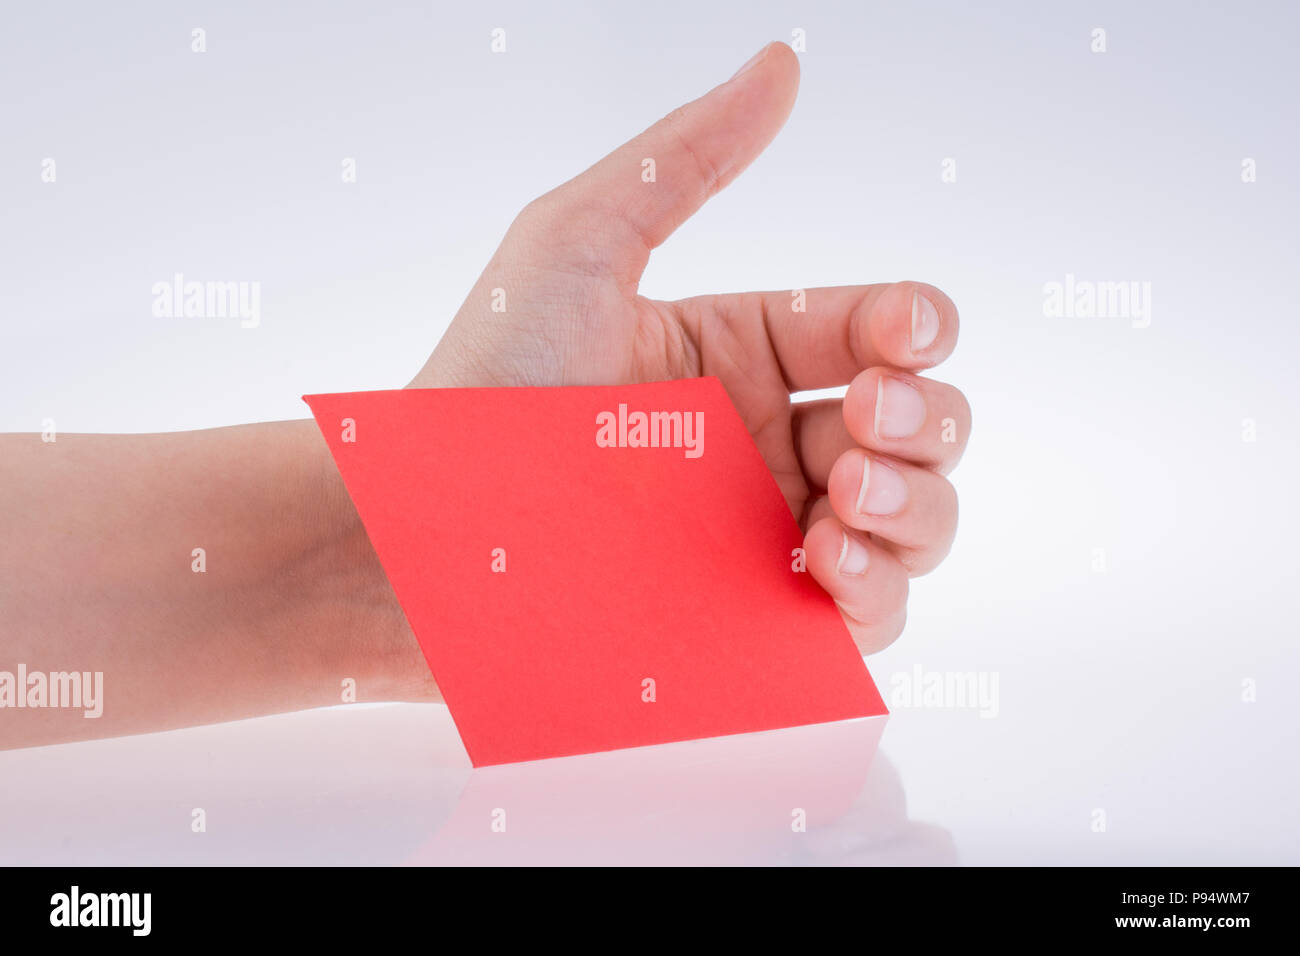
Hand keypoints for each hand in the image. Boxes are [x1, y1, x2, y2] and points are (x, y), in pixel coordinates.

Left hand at [411, 42, 969, 652]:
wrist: (421, 532)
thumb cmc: (485, 384)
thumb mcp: (579, 244)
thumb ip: (686, 157)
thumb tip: (784, 64)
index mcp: (739, 352)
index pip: (875, 328)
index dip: (916, 325)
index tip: (904, 331)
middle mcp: (764, 443)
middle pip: (920, 425)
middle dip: (929, 417)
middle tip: (871, 419)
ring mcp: (763, 535)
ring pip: (916, 520)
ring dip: (920, 503)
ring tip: (851, 496)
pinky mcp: (752, 619)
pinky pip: (867, 614)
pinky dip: (882, 590)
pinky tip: (832, 562)